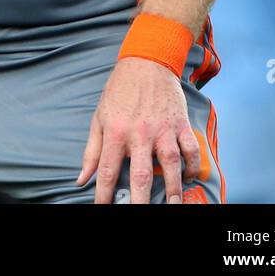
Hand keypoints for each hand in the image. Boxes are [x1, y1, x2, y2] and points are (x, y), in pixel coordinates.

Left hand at [77, 56, 199, 203]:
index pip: (107, 171)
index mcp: (116, 131)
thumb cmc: (120, 90)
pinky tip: (189, 178)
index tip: (103, 210)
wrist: (146, 60)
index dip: (104, 195)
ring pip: (170, 165)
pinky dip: (192, 166)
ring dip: (173, 190)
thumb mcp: (99, 117)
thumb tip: (81, 180)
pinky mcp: (181, 123)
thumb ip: (91, 151)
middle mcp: (140, 132)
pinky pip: (190, 149)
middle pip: (141, 175)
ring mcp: (163, 128)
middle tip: (140, 215)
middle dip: (141, 201)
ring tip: (173, 207)